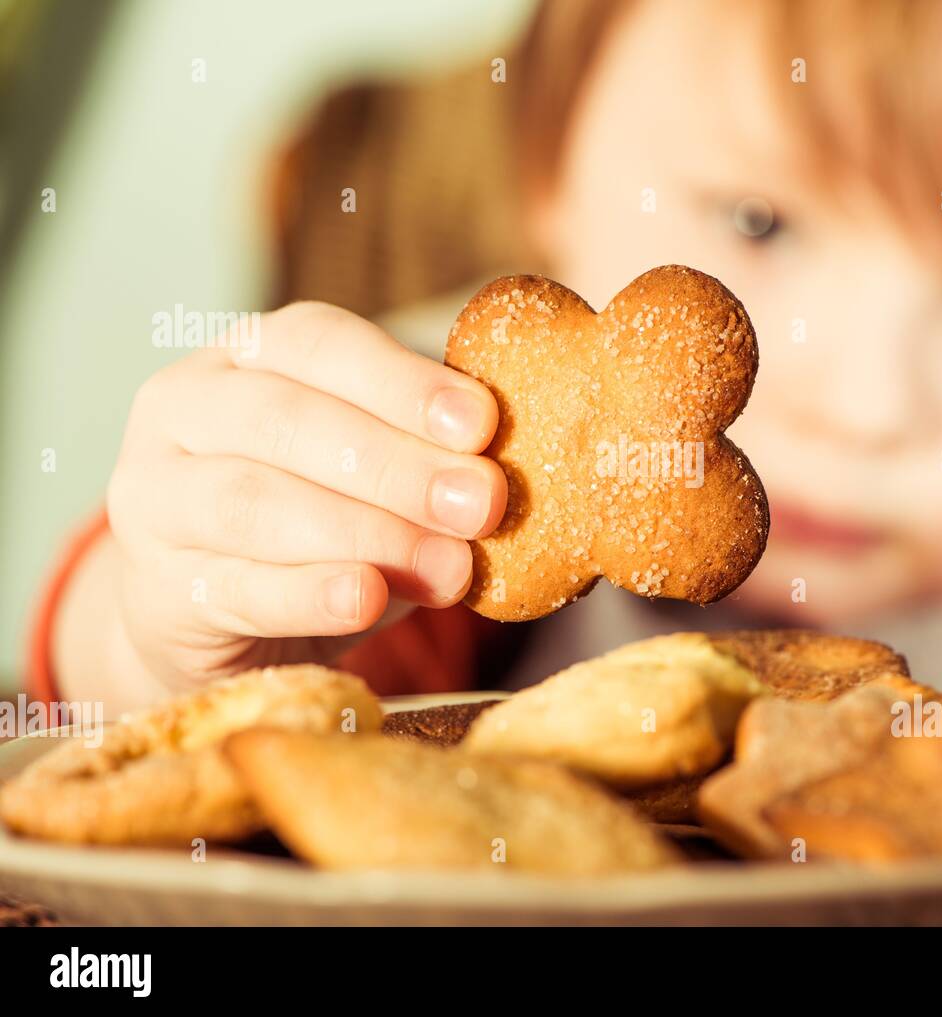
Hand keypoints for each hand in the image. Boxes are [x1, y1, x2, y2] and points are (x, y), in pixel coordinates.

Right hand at [104, 301, 505, 690]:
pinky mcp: (156, 588)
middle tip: (481, 503)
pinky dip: (308, 594)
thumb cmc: (316, 518)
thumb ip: (424, 464)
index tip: (481, 424)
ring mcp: (153, 496)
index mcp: (248, 354)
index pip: (320, 343)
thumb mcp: (370, 473)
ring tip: (449, 565)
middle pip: (288, 420)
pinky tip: (365, 598)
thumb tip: (496, 488)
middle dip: (396, 463)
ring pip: (253, 502)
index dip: (402, 381)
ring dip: (365, 531)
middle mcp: (184, 407)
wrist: (213, 615)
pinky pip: (235, 588)